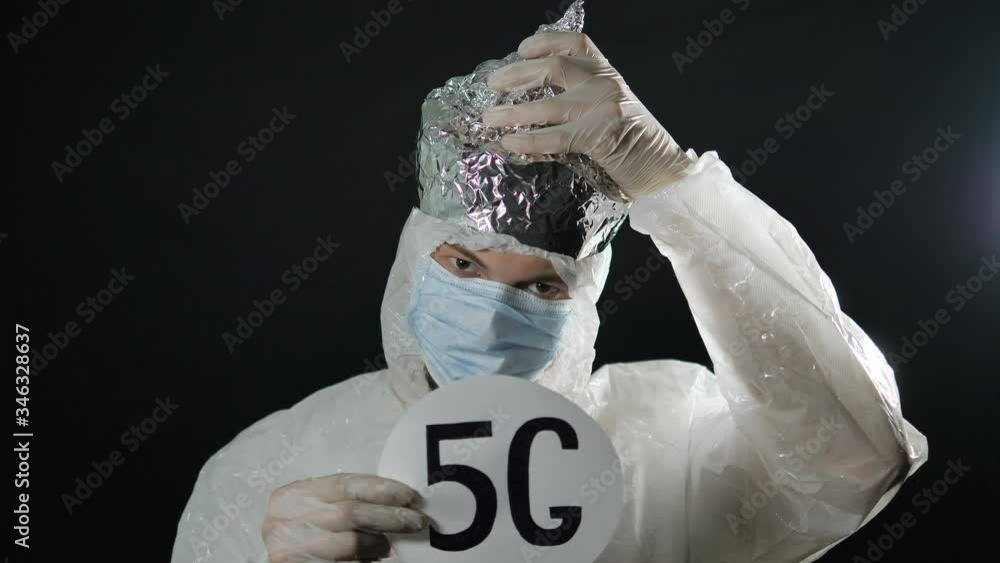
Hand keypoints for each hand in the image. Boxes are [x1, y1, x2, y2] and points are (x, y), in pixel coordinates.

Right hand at [263, 473, 427, 561]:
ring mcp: (287, 549)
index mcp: (290, 497)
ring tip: (390, 546)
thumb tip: (393, 500)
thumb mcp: (316, 512)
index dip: (380, 488)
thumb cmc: (306, 539)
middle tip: (416, 521)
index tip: (409, 496)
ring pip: (350, 542)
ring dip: (378, 543)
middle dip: (388, 516)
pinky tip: (375, 561)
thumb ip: (342, 502)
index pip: (344, 484)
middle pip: (350, 512)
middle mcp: (282, 521)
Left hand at [483, 32, 693, 199]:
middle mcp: (606, 85)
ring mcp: (604, 109)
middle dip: (517, 74)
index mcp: (608, 75)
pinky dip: (529, 139)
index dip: (545, 42)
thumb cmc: (635, 149)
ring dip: (512, 111)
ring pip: (548, 103)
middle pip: (554, 68)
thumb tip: (531, 107)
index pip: (576, 44)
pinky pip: (555, 137)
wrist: (665, 173)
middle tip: (493, 85)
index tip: (522, 50)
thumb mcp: (611, 113)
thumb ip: (580, 104)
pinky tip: (510, 142)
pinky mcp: (600, 136)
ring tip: (489, 118)